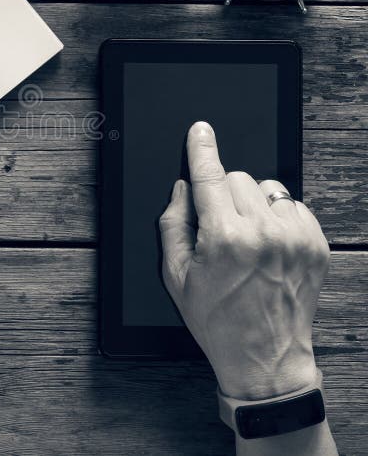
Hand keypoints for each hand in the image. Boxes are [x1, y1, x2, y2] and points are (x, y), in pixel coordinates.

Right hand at [159, 122, 329, 399]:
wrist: (265, 359)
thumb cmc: (217, 320)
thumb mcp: (176, 276)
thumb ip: (173, 225)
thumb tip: (183, 190)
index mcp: (225, 239)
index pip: (210, 177)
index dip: (202, 149)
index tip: (200, 131)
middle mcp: (264, 233)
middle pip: (237, 177)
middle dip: (221, 193)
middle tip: (218, 226)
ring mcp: (295, 238)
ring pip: (267, 186)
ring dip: (251, 201)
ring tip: (246, 235)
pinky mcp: (316, 245)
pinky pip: (293, 204)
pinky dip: (277, 215)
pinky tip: (268, 242)